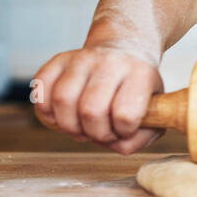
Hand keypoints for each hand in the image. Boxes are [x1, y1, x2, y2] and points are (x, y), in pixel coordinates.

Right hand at [31, 45, 163, 154]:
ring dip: (69, 126)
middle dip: (94, 134)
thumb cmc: (138, 89)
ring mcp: (81, 59)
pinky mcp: (58, 60)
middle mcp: (110, 62)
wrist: (125, 51)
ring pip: (62, 100)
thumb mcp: (156, 110)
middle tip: (101, 132)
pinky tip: (64, 115)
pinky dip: (47, 113)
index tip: (124, 128)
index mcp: (140, 74)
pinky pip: (40, 92)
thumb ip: (143, 136)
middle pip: (90, 110)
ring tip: (82, 126)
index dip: (122, 132)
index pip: (125, 114)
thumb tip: (118, 145)